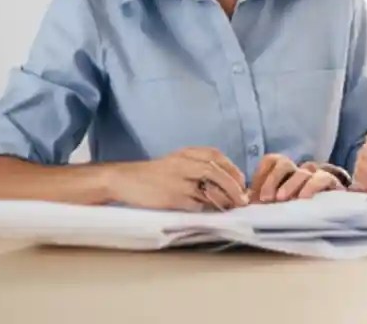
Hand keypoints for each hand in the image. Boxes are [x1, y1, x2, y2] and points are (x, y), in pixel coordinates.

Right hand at [108, 147, 248, 211]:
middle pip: (217, 172)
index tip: (242, 182)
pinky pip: (197, 204)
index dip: (232, 170)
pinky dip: (208, 208)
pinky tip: (213, 212)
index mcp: (186, 153)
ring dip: (224, 199)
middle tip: (242, 199)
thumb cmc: (153, 174)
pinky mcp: (173, 197)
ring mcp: (179, 180)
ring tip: (232, 206)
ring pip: (209, 188)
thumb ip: (197, 167)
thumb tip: (224, 182)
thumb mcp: (176, 162)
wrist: (124, 180)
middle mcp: (184, 163)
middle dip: (233, 186)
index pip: (217, 157)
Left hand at [250, 154, 344, 202]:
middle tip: (266, 199)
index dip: (261, 175)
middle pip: (283, 163)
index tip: (254, 196)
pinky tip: (304, 198)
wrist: (331, 216)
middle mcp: (298, 170)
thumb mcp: (276, 206)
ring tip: (282, 200)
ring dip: (290, 185)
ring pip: (302, 172)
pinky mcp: (331, 183)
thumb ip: (262, 202)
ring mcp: (315, 175)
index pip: (270, 161)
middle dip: (272, 180)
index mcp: (283, 173)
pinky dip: (311, 187)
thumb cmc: (297, 211)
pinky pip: (322, 178)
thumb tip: (245, 204)